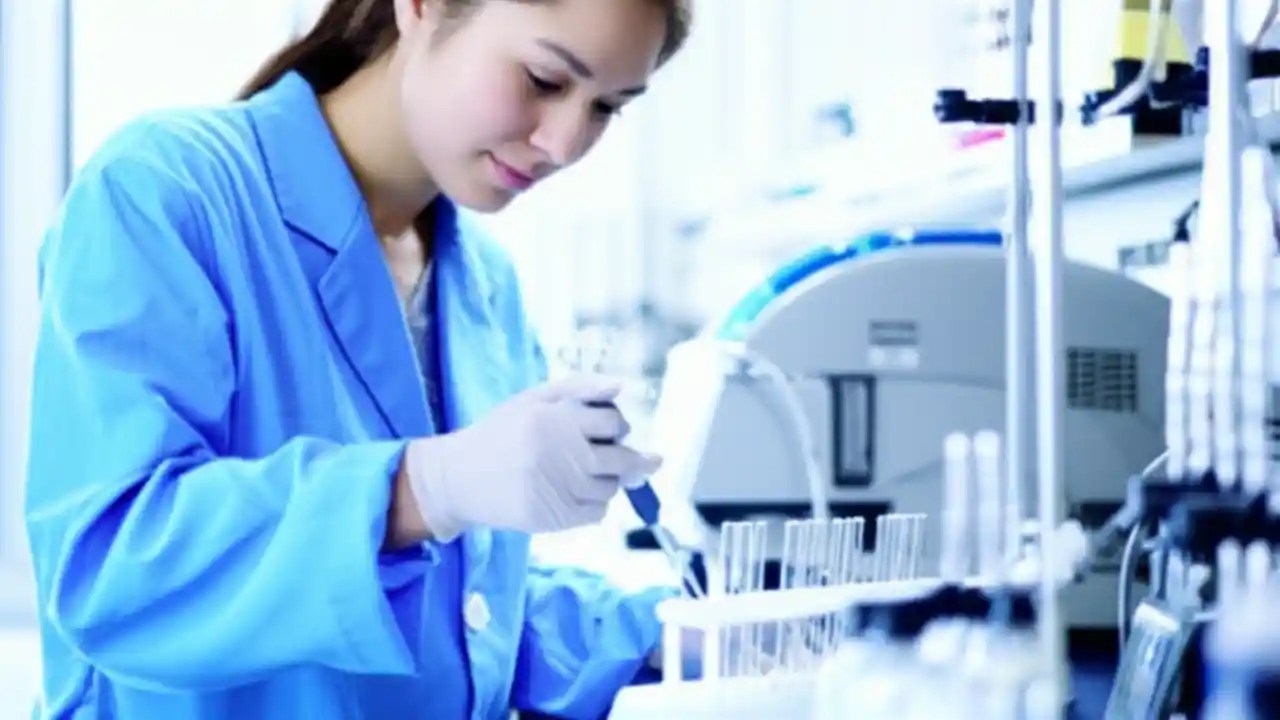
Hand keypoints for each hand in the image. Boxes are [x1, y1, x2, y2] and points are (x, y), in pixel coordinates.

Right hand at [404, 374, 660, 540]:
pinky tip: (572, 493)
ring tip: (578, 473)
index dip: (617, 426)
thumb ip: (580, 388)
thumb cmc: (502, 433)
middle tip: (609, 457)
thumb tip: (620, 386)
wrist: (459, 477)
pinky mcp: (553, 518)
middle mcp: (561, 454)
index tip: (608, 431)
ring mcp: (559, 489)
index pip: (615, 423)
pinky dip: (593, 504)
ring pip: (610, 488)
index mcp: (556, 420)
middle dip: (627, 459)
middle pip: (622, 460)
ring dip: (605, 481)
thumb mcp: (534, 399)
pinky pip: (597, 513)